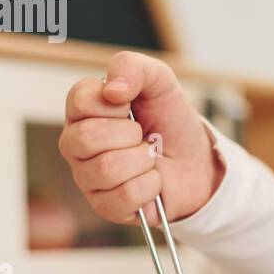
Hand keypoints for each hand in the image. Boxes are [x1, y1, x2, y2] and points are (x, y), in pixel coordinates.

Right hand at [58, 51, 222, 224]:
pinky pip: (123, 196)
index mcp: (84, 110)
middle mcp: (77, 144)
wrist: (196, 161)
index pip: (80, 100)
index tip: (132, 105)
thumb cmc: (170, 121)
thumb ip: (133, 68)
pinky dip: (149, 186)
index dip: (115, 102)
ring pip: (106, 168)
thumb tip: (112, 89)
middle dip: (131, 134)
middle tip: (144, 135)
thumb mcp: (160, 82)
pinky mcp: (105, 206)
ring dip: (143, 161)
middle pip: (87, 137)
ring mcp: (87, 177)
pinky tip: (152, 180)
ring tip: (149, 157)